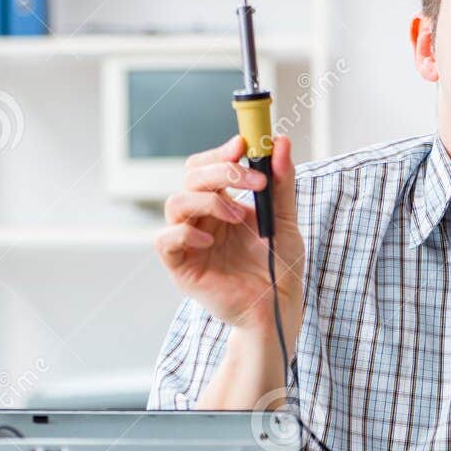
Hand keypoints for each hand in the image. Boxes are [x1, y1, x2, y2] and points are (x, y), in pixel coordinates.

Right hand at [155, 134, 304, 349]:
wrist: (278, 308)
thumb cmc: (278, 266)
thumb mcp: (285, 219)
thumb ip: (282, 183)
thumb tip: (281, 142)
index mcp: (222, 203)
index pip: (208, 166)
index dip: (220, 153)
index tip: (243, 144)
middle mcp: (202, 218)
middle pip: (191, 178)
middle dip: (221, 171)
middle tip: (254, 180)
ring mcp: (189, 241)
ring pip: (175, 203)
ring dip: (209, 201)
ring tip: (240, 216)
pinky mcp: (180, 266)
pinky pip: (165, 240)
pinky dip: (185, 234)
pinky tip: (211, 241)